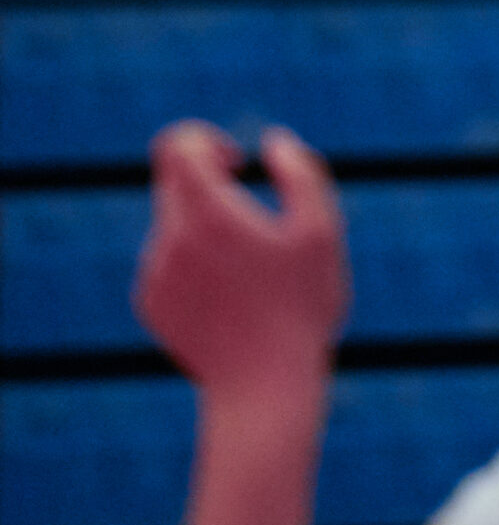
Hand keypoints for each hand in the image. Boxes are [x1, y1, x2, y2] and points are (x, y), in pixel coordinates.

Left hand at [133, 122, 348, 403]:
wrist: (262, 385)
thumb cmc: (301, 306)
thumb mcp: (322, 233)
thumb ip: (302, 174)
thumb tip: (275, 142)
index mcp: (210, 213)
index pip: (177, 145)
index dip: (205, 139)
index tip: (236, 162)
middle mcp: (170, 237)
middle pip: (172, 180)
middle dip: (210, 182)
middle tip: (251, 212)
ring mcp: (154, 272)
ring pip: (172, 223)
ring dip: (205, 226)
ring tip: (249, 269)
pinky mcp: (149, 301)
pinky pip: (166, 260)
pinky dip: (194, 261)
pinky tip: (231, 296)